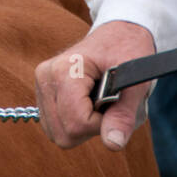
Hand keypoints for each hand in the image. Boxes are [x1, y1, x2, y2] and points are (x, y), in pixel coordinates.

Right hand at [35, 19, 155, 150]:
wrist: (120, 32)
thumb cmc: (129, 50)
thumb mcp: (136, 82)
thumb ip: (124, 114)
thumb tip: (112, 144)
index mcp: (64, 71)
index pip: (77, 123)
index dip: (103, 123)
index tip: (116, 102)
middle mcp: (45, 78)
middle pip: (64, 134)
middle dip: (92, 128)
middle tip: (109, 103)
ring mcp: (41, 85)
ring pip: (58, 134)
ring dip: (84, 127)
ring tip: (100, 102)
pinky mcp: (43, 93)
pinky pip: (56, 127)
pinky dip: (76, 123)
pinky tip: (89, 103)